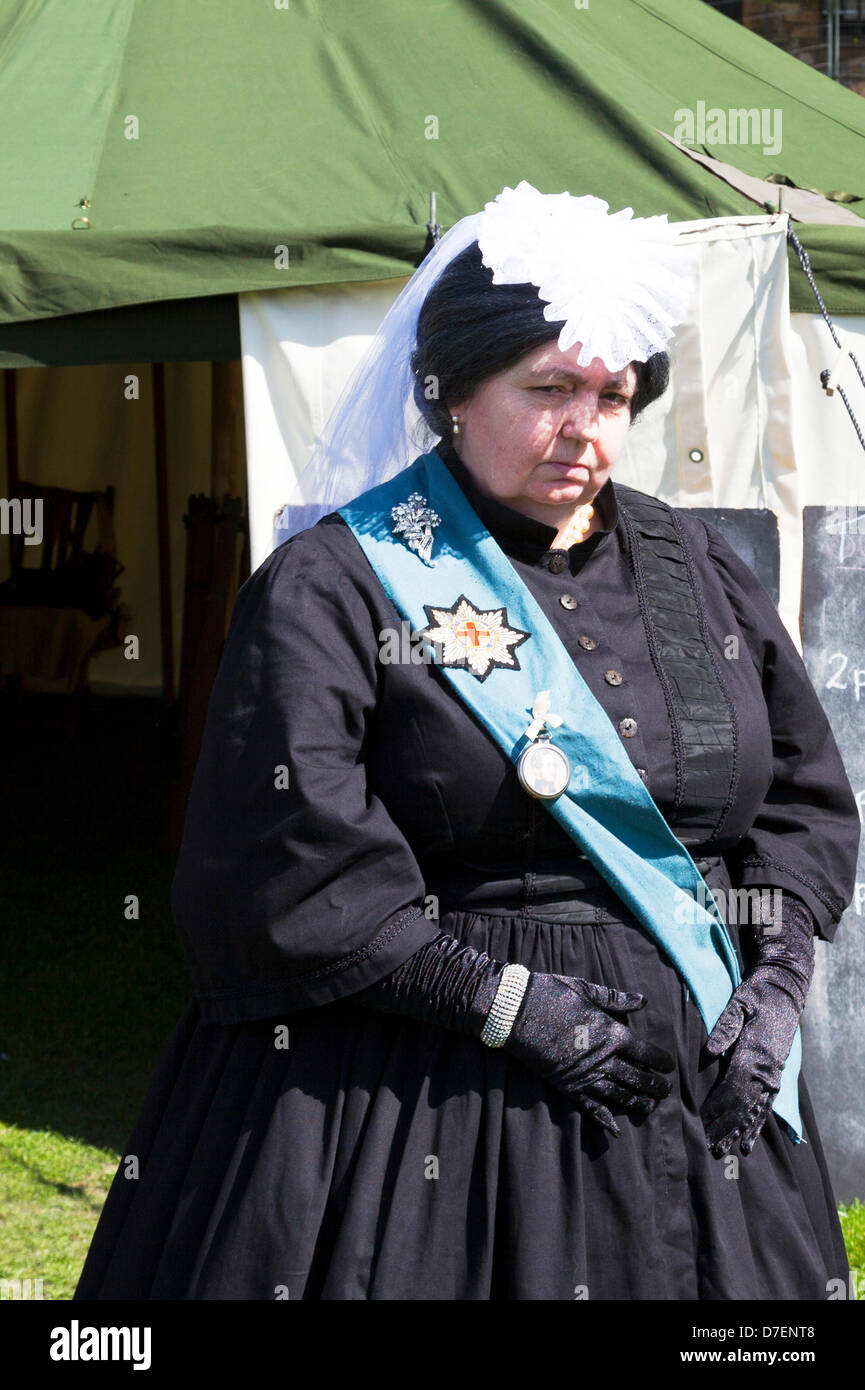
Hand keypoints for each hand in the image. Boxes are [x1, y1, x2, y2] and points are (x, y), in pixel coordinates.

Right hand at [501, 972, 675, 1136]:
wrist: (517, 1011)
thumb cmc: (553, 994)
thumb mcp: (587, 990)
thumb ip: (616, 999)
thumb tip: (643, 1000)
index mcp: (612, 1033)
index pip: (646, 1053)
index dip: (661, 1061)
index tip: (669, 1066)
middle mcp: (603, 1059)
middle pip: (638, 1078)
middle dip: (655, 1086)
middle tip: (666, 1091)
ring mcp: (585, 1075)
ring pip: (620, 1095)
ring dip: (638, 1104)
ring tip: (650, 1108)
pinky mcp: (568, 1085)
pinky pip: (590, 1107)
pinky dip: (604, 1120)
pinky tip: (615, 1130)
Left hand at [700, 892, 814, 1158]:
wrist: (785, 986)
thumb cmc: (758, 993)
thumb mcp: (739, 1002)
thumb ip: (725, 1027)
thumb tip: (710, 1051)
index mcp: (756, 1052)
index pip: (734, 1087)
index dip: (720, 1108)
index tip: (706, 1125)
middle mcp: (767, 1066)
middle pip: (746, 1104)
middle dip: (730, 1126)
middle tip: (715, 1149)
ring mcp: (775, 1070)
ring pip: (758, 1107)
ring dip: (745, 1129)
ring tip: (734, 1151)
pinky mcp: (777, 1069)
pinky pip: (768, 1100)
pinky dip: (759, 1119)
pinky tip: (752, 1135)